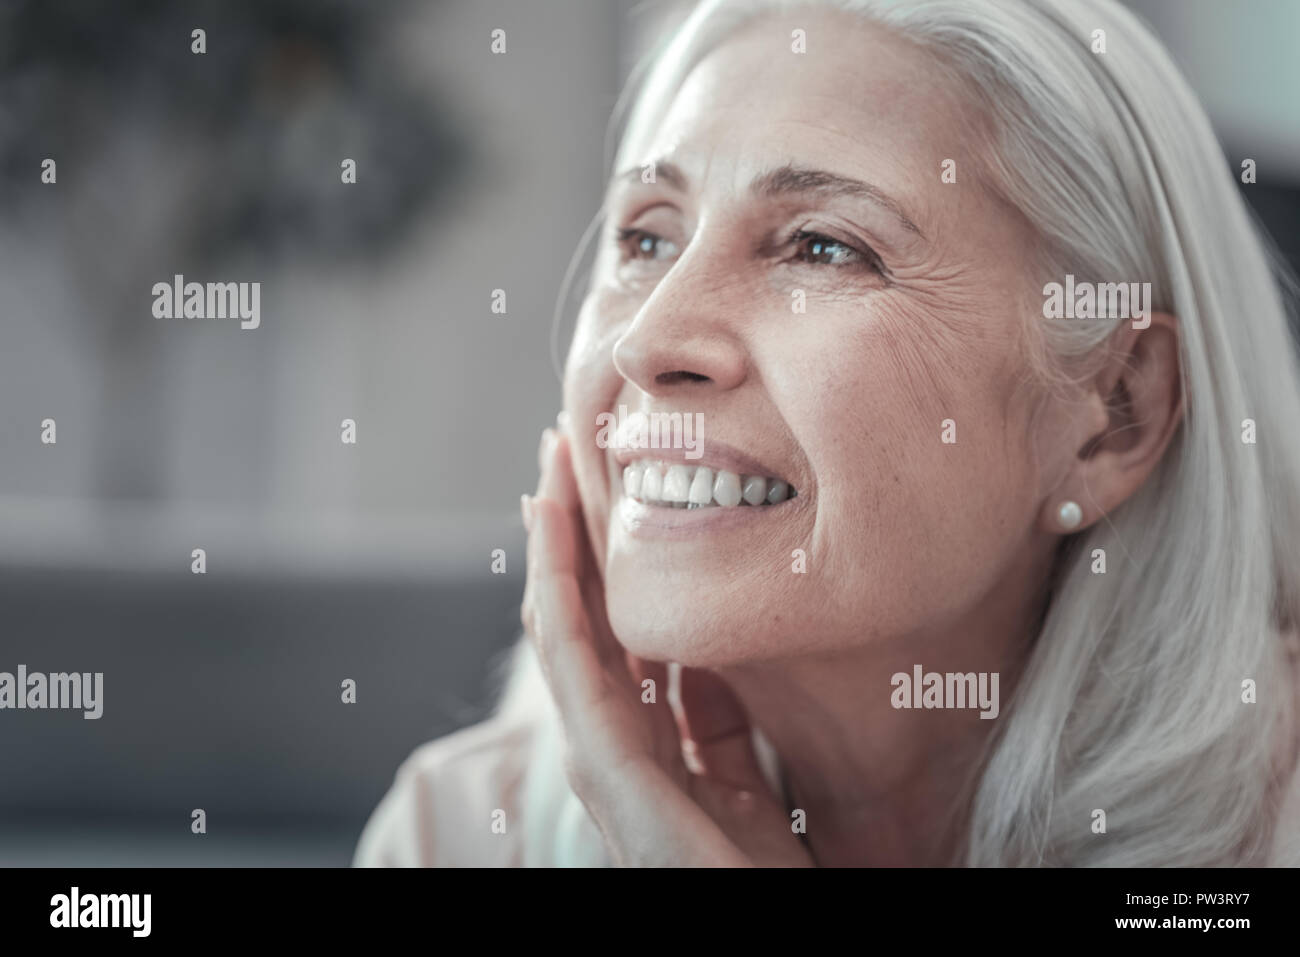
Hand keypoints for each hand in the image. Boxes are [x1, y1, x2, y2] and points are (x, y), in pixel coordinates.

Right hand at [520, 422, 813, 866]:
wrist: (767, 921)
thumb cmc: (764, 876)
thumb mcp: (745, 783)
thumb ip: (718, 728)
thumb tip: (705, 666)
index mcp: (643, 748)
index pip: (611, 637)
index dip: (599, 563)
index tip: (599, 490)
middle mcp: (609, 748)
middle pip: (579, 620)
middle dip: (570, 538)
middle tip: (561, 451)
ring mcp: (600, 759)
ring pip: (562, 628)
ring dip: (553, 546)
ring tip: (548, 470)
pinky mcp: (607, 769)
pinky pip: (574, 665)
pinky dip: (557, 595)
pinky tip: (551, 536)